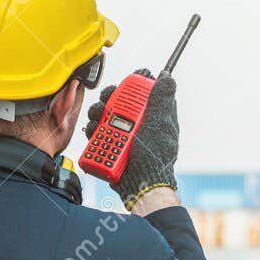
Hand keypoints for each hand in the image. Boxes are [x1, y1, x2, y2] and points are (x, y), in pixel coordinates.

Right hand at [84, 68, 179, 209]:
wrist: (140, 182)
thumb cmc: (155, 157)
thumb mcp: (161, 123)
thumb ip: (162, 98)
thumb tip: (167, 77)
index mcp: (151, 116)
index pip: (139, 93)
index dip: (131, 85)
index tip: (127, 82)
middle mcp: (135, 123)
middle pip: (117, 100)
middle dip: (109, 97)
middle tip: (107, 100)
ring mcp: (121, 134)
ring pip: (104, 114)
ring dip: (97, 112)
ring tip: (98, 118)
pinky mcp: (109, 145)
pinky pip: (96, 132)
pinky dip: (92, 129)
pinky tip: (94, 131)